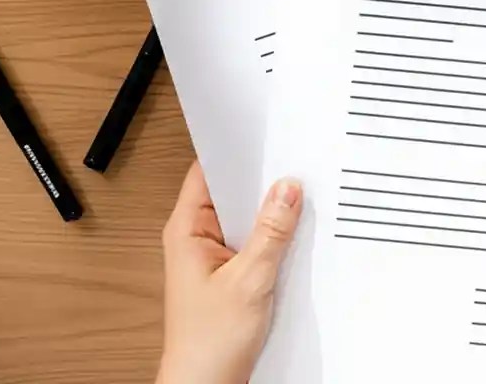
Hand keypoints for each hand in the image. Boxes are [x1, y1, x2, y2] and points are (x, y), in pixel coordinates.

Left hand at [156, 162, 302, 383]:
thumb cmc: (209, 344)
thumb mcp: (249, 280)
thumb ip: (271, 231)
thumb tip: (287, 189)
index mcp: (186, 231)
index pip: (207, 173)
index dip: (235, 153)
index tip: (266, 141)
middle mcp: (197, 239)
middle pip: (232, 195)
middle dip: (263, 185)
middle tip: (294, 173)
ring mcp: (215, 257)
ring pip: (247, 220)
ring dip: (270, 215)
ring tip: (298, 206)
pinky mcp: (231, 274)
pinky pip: (255, 244)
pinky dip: (273, 240)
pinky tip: (293, 239)